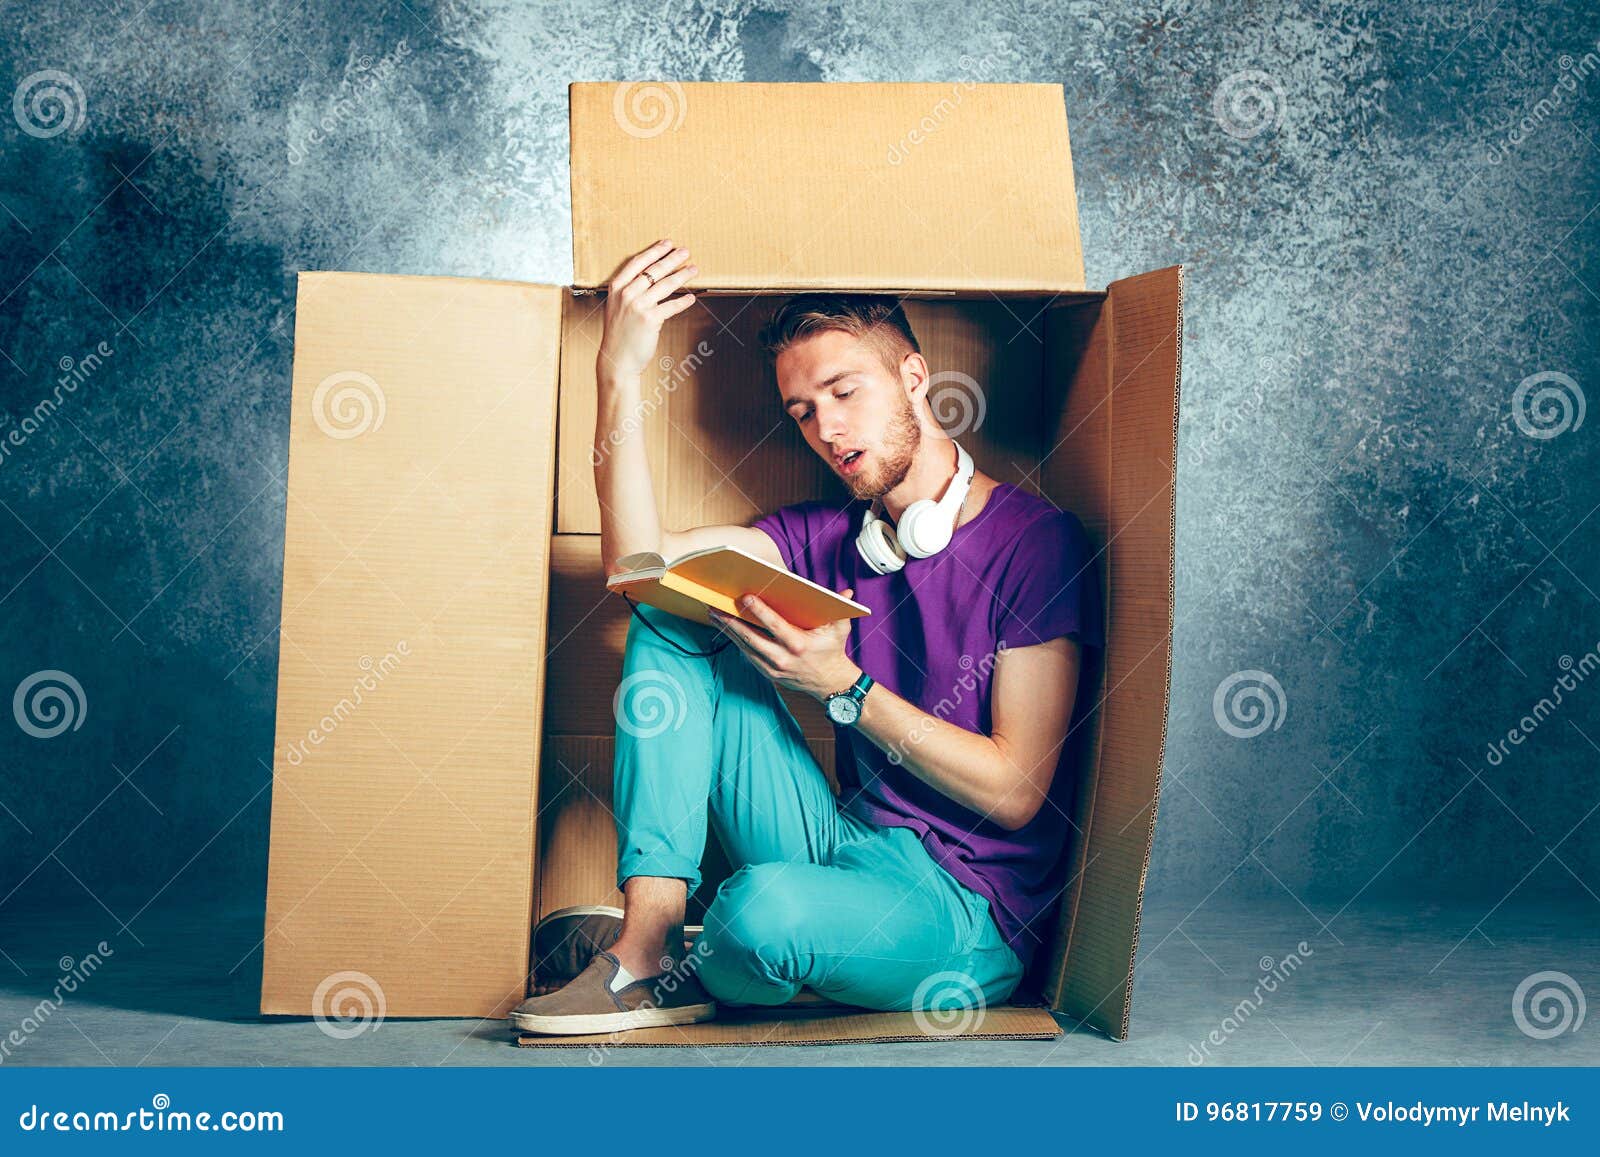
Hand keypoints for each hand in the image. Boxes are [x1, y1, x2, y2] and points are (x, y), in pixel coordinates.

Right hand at [597, 239, 699, 381]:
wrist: (617, 359)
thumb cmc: (619, 335)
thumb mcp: (617, 307)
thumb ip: (628, 292)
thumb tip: (650, 279)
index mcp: (617, 288)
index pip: (637, 263)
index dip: (654, 251)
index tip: (667, 244)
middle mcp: (626, 294)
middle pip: (654, 270)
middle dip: (672, 259)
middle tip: (686, 251)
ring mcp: (638, 306)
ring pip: (665, 285)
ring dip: (682, 275)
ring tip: (693, 270)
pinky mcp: (650, 319)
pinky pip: (671, 306)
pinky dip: (683, 302)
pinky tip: (691, 297)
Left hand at [708, 590, 861, 701]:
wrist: (830, 683)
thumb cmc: (833, 651)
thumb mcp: (839, 629)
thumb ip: (841, 609)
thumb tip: (846, 592)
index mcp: (799, 644)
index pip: (774, 625)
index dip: (758, 611)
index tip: (744, 597)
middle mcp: (783, 658)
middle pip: (751, 638)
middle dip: (731, 622)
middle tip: (715, 606)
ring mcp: (773, 668)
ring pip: (745, 648)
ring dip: (728, 631)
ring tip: (714, 614)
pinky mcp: (768, 674)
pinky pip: (748, 656)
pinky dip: (736, 642)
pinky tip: (726, 629)